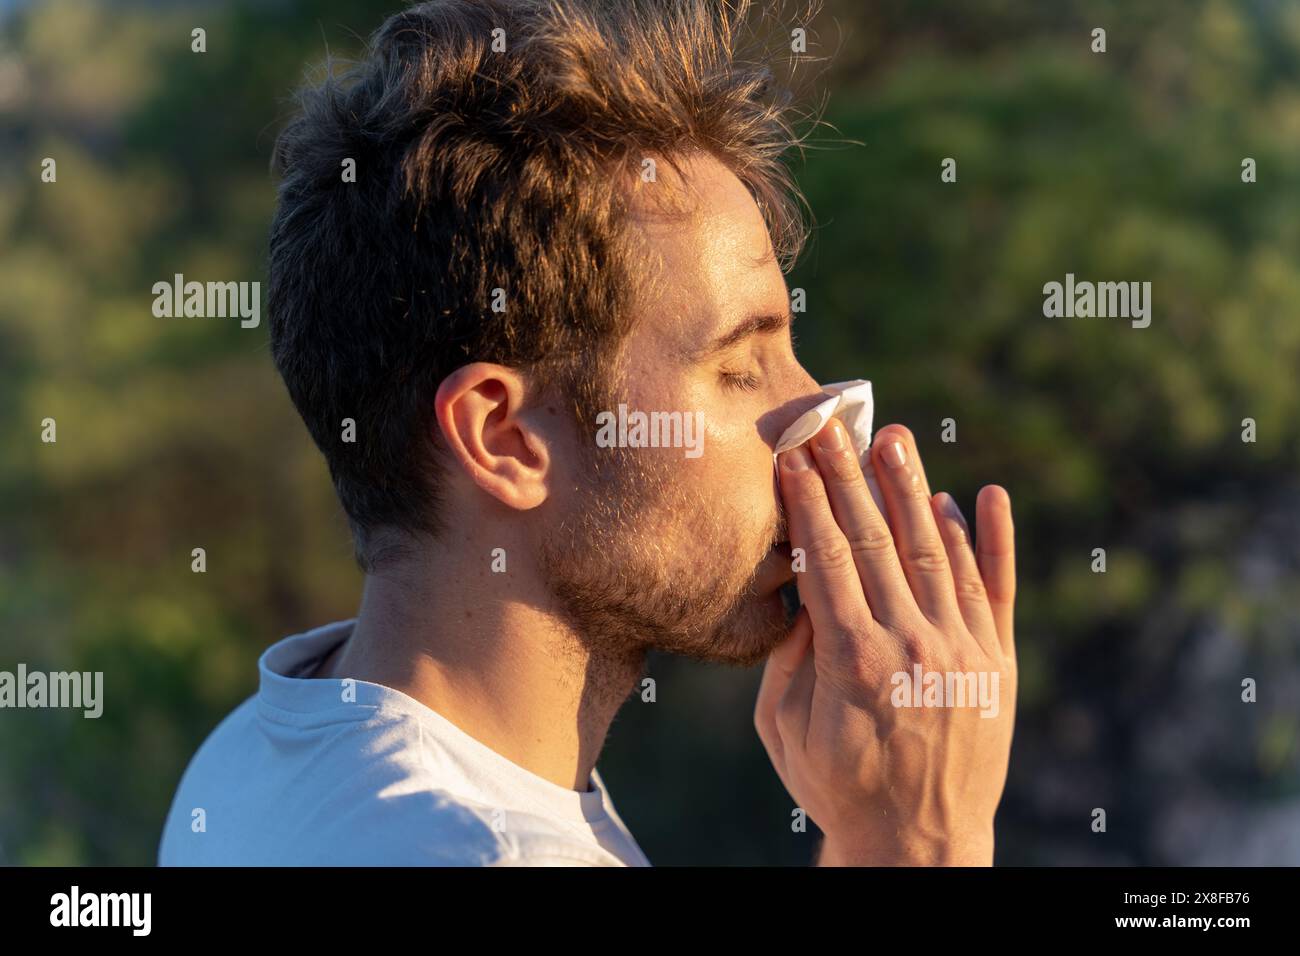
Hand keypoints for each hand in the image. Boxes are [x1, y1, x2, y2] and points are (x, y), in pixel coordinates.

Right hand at [754, 421, 1016, 865]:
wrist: (920, 842)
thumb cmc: (836, 785)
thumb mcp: (783, 728)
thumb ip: (789, 656)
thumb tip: (804, 592)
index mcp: (852, 661)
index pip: (826, 557)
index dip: (808, 500)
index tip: (793, 454)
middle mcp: (913, 644)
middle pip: (876, 539)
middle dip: (849, 474)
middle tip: (833, 422)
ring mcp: (962, 650)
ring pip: (935, 551)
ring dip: (914, 488)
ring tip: (895, 437)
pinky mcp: (998, 663)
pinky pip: (996, 589)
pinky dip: (990, 541)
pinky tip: (983, 496)